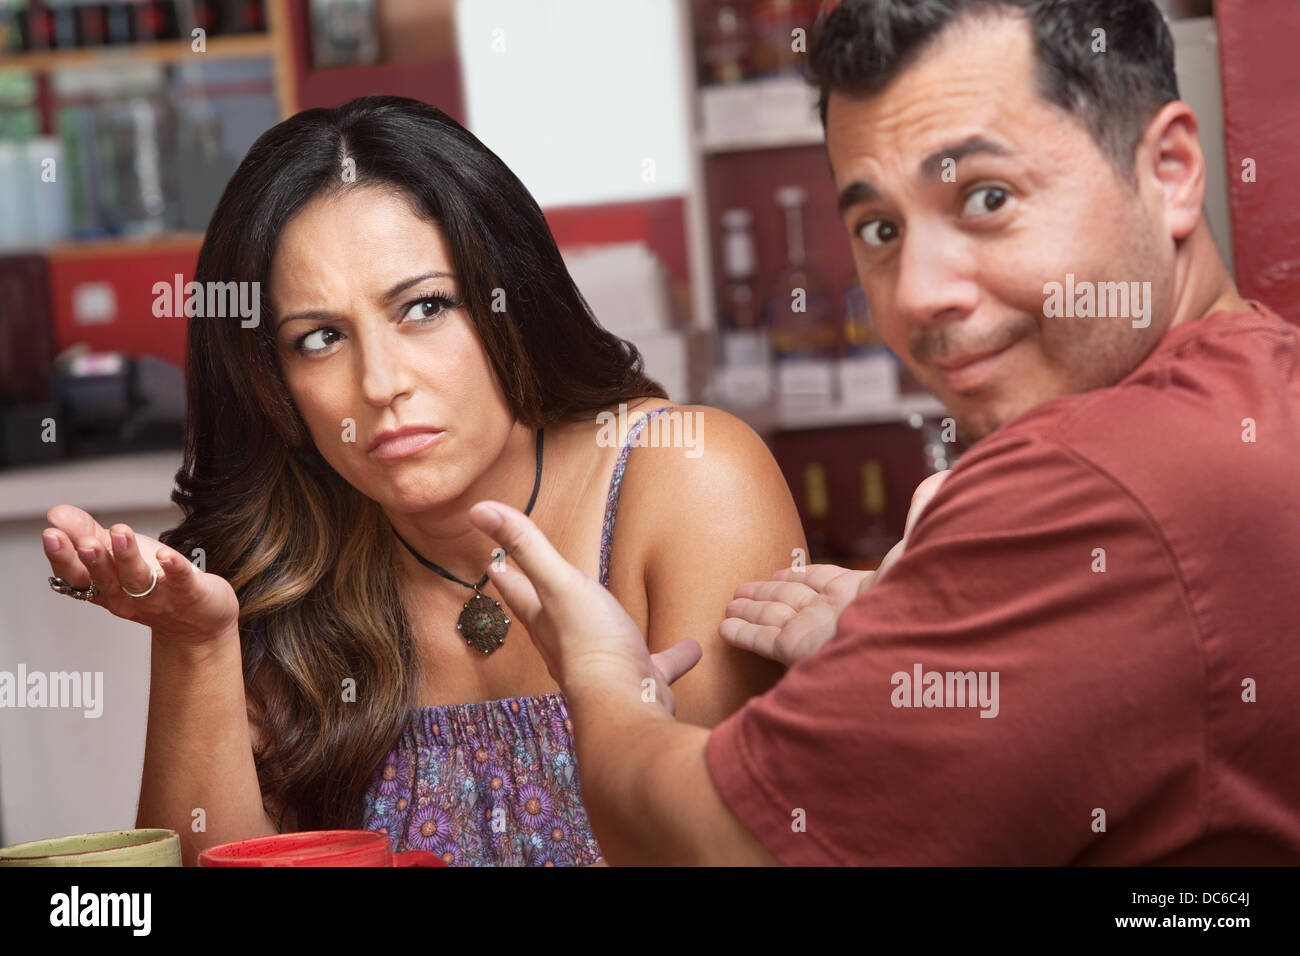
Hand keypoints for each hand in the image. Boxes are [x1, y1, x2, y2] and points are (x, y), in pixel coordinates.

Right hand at [42, 505, 240, 646]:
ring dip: (128, 557)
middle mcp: (126, 596)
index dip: (62, 557)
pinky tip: (166, 555)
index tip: (51, 533)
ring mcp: (158, 597)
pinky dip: (173, 569)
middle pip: (105, 579)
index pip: (76, 575)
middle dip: (93, 560)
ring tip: (120, 532)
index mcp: (104, 587)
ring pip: (138, 579)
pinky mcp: (189, 593)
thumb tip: (56, 513)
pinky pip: (180, 581)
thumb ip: (86, 533)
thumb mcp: (117, 556)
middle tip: (84, 542)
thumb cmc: (154, 584)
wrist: (199, 622)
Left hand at [468, 500, 701, 715]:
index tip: (494, 564)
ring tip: (612, 617)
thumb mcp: (559, 581)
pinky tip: (690, 649)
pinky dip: (671, 656)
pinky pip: (655, 664)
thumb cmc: (591, 642)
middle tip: (531, 588)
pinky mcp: (637, 679)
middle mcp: (569, 645)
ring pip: (600, 643)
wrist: (627, 703)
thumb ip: (527, 545)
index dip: (507, 576)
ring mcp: (604, 666)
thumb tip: (480, 510)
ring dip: (605, 630)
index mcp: (547, 619)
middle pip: (550, 619)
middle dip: (540, 602)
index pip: (519, 592)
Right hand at [720, 470, 950, 664]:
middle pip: (791, 599)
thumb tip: (940, 478)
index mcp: (861, 592)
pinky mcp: (797, 650)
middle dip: (766, 593)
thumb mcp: (920, 550)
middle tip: (741, 589)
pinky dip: (743, 631)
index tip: (781, 572)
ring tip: (729, 604)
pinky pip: (762, 639)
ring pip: (773, 616)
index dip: (801, 576)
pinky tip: (725, 625)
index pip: (822, 580)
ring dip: (750, 609)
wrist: (909, 644)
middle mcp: (835, 613)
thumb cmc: (917, 598)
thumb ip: (923, 516)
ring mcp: (814, 633)